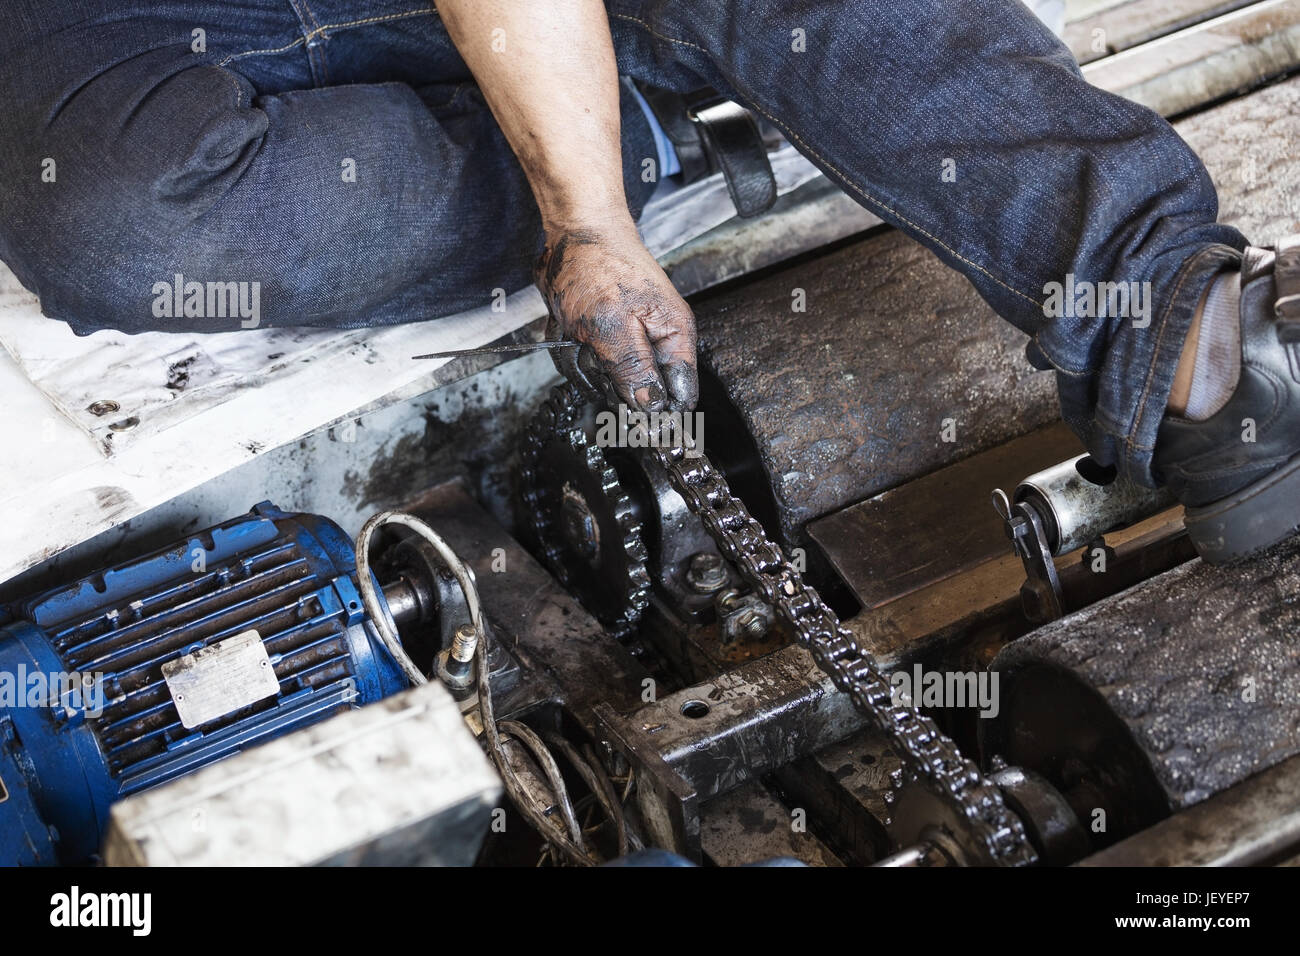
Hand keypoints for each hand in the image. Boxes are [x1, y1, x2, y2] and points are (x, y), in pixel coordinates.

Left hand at [535, 220, 697, 411]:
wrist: (572, 231)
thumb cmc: (597, 264)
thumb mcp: (612, 326)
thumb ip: (633, 371)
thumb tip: (652, 409)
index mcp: (673, 337)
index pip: (681, 394)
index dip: (659, 413)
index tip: (635, 423)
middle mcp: (655, 341)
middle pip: (637, 392)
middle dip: (608, 381)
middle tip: (594, 355)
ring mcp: (628, 340)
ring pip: (607, 382)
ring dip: (584, 366)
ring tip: (578, 336)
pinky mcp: (603, 338)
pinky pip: (587, 366)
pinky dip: (571, 354)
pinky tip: (569, 332)